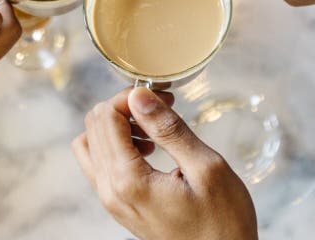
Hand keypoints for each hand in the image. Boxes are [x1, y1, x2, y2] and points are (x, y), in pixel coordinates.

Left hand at [73, 88, 257, 239]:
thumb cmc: (222, 220)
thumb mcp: (205, 167)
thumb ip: (168, 129)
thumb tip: (138, 95)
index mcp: (128, 182)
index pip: (106, 117)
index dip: (132, 96)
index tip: (164, 95)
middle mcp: (110, 192)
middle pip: (94, 125)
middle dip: (126, 105)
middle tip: (164, 104)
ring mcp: (111, 201)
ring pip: (91, 143)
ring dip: (119, 123)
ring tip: (157, 124)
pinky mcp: (120, 205)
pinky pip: (101, 163)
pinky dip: (119, 143)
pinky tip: (152, 145)